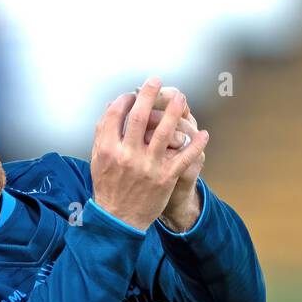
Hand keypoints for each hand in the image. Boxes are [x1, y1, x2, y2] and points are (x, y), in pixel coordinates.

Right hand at [89, 77, 209, 231]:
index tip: (132, 93)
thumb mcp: (98, 160)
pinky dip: (196, 145)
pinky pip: (184, 157)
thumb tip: (111, 105)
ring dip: (174, 112)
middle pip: (139, 116)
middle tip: (157, 80)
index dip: (125, 99)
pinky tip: (203, 134)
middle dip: (149, 95)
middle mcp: (127, 156)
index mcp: (108, 150)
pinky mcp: (165, 178)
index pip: (116, 114)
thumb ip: (103, 133)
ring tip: (181, 98)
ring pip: (164, 131)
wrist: (119, 221)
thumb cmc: (109, 188)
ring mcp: (148, 167)